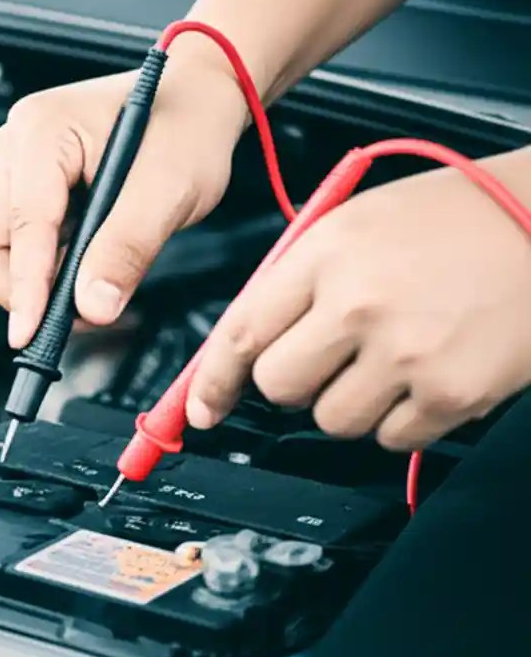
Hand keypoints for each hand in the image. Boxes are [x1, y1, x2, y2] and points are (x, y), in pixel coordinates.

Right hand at [0, 56, 249, 347]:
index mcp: (41, 131)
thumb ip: (126, 249)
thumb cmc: (187, 126)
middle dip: (25, 289)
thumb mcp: (169, 190)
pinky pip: (20, 240)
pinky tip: (87, 267)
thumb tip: (91, 309)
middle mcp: (15, 143)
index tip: (30, 335)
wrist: (199, 94)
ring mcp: (16, 164)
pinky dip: (47, 266)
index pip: (21, 225)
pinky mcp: (28, 183)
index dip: (25, 287)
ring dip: (38, 280)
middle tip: (75, 321)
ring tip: (93, 290)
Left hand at [187, 153, 530, 449]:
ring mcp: (405, 354)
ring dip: (348, 403)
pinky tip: (426, 374)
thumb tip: (248, 342)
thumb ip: (299, 279)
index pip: (241, 331)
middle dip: (290, 383)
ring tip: (389, 359)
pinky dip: (401, 419)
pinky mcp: (451, 394)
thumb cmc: (456, 217)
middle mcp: (358, 305)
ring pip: (331, 420)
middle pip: (276, 386)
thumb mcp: (357, 221)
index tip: (200, 407)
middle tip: (326, 360)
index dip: (212, 379)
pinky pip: (391, 438)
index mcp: (326, 255)